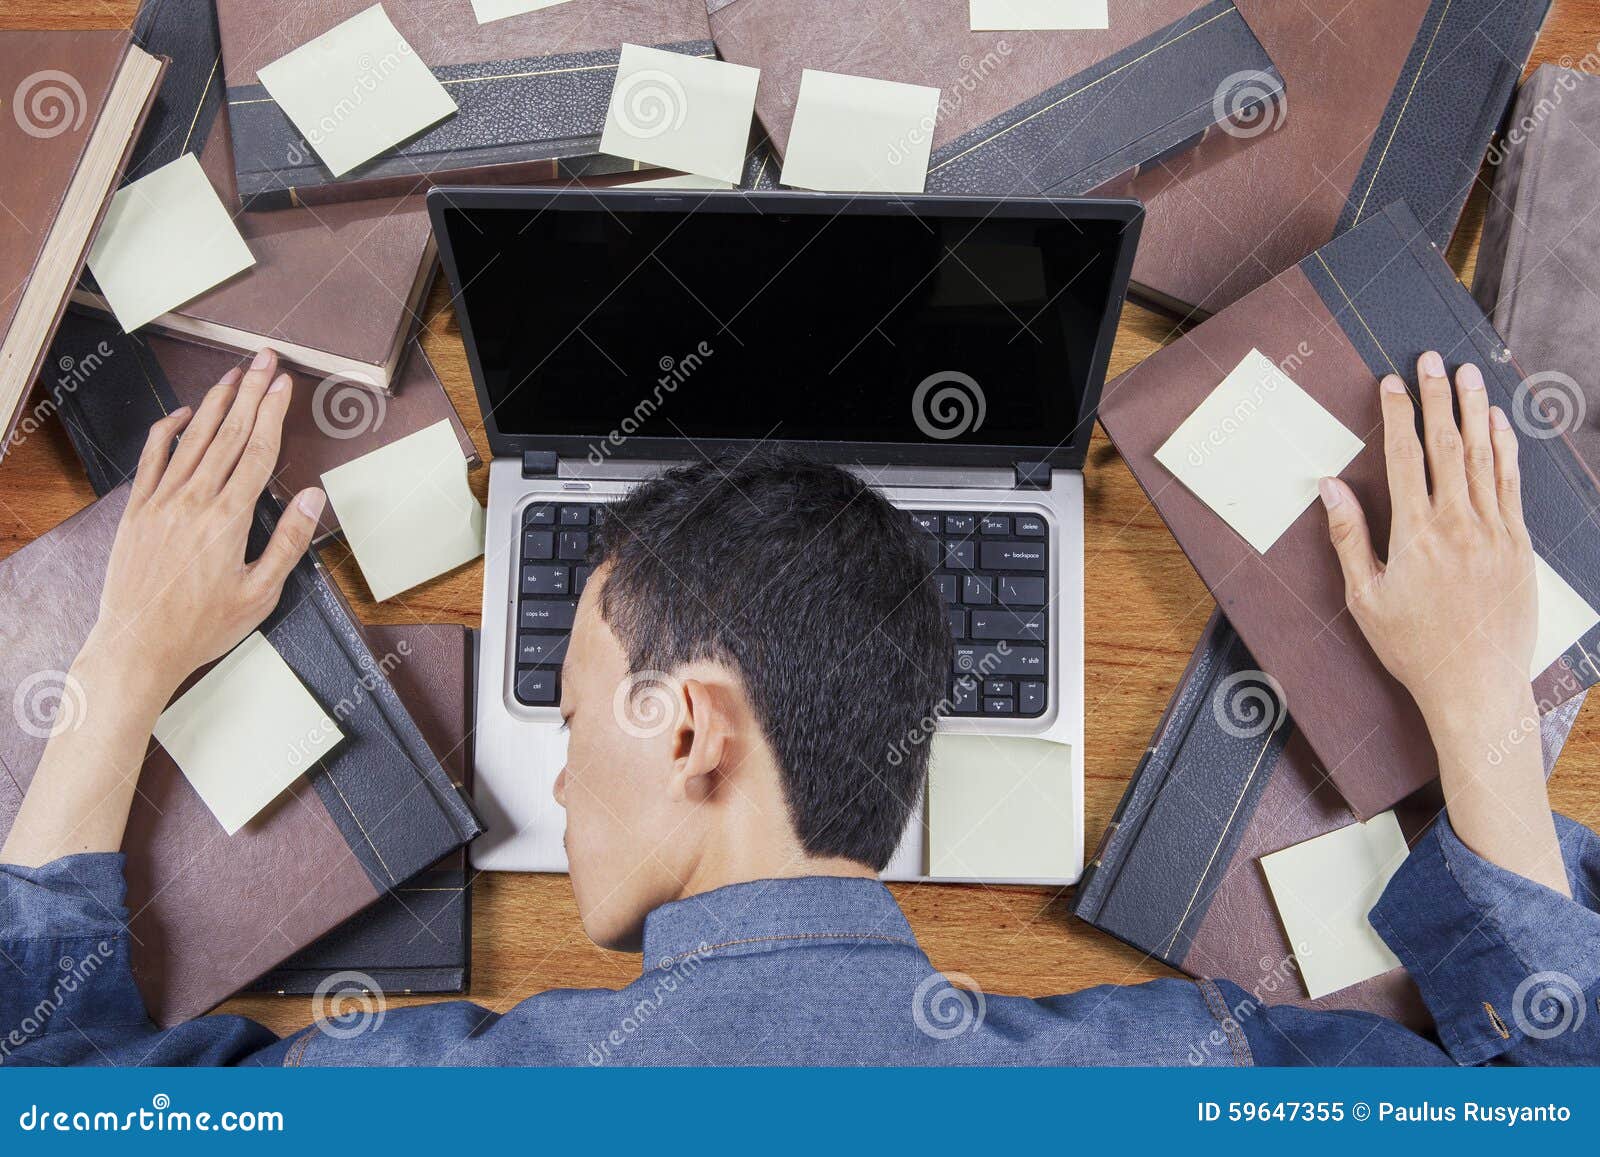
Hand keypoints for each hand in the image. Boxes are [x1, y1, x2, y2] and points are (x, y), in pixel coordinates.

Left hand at [81, 349, 325, 704]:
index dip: (273, 412)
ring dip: (215, 401)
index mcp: (228, 519)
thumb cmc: (199, 627)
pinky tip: (183, 414)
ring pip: (193, 438)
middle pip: (229, 433)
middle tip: (264, 359)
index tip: (284, 384)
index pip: (258, 451)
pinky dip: (168, 430)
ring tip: (233, 374)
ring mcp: (161, 502)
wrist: (137, 646)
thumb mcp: (259, 593)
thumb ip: (287, 542)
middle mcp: (193, 501)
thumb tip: (309, 499)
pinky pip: (153, 458)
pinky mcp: (137, 510)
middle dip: (250, 391)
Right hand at [1319, 351, 1533, 728]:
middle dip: (1436, 397)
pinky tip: (1498, 424)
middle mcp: (1458, 524)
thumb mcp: (1363, 597)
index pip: (1405, 457)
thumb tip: (1330, 487)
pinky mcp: (1518, 545)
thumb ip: (1348, 537)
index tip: (1390, 382)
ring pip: (1483, 455)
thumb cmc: (1412, 648)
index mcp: (1415, 534)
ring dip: (1473, 410)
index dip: (1397, 414)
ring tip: (1467, 374)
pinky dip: (1504, 449)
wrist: (1475, 686)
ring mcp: (1494, 531)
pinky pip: (1511, 484)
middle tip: (1429, 359)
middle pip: (1446, 444)